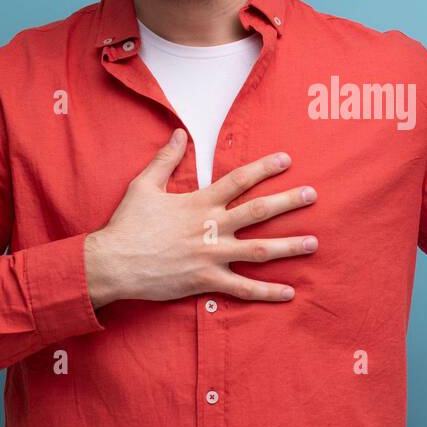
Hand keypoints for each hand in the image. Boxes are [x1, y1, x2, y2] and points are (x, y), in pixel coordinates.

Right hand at [84, 129, 317, 306]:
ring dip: (289, 246)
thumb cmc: (127, 225)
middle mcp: (212, 227)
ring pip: (260, 249)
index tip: (287, 160)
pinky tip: (290, 292)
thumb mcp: (144, 185)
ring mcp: (212, 255)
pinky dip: (268, 291)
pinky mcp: (207, 280)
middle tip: (313, 195)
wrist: (112, 263)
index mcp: (200, 202)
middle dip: (289, 202)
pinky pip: (244, 288)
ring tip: (314, 242)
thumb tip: (179, 133)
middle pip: (259, 211)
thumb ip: (165, 159)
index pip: (239, 179)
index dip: (265, 168)